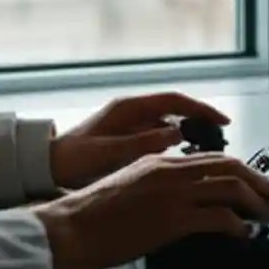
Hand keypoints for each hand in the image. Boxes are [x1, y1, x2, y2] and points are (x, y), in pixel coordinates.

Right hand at [33, 153, 268, 268]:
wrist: (68, 227)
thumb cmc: (90, 213)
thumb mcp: (129, 184)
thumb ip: (157, 182)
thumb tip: (181, 196)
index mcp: (159, 161)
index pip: (211, 157)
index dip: (239, 168)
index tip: (251, 180)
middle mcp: (170, 171)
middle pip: (229, 166)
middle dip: (257, 180)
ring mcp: (173, 194)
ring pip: (230, 187)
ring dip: (255, 202)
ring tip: (264, 215)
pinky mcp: (172, 219)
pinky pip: (218, 217)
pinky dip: (238, 225)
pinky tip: (243, 233)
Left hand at [50, 92, 229, 189]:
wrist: (45, 168)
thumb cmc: (72, 161)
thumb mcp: (109, 153)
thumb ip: (143, 143)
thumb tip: (177, 134)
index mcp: (129, 108)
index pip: (175, 101)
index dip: (202, 109)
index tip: (222, 121)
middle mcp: (132, 112)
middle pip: (176, 110)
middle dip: (200, 122)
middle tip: (220, 140)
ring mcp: (130, 124)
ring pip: (169, 125)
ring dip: (189, 136)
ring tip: (206, 154)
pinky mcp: (127, 138)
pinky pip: (159, 137)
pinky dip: (174, 146)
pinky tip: (181, 163)